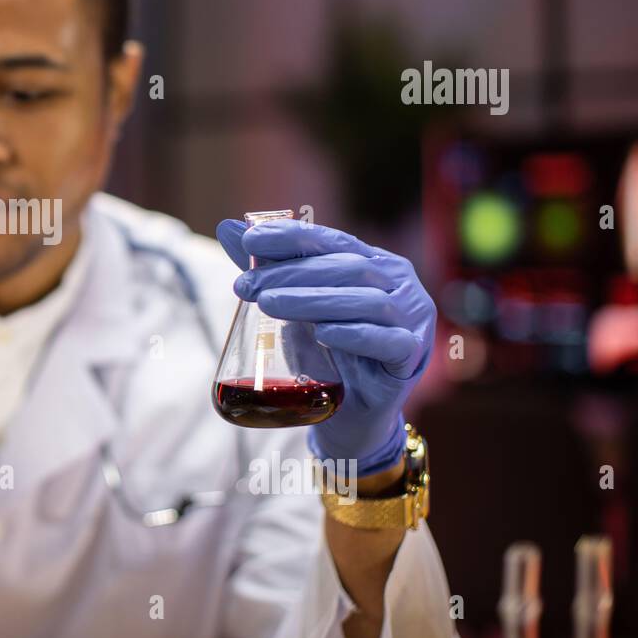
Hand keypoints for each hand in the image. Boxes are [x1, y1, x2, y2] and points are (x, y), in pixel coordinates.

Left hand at [216, 218, 435, 474]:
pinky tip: (324, 334)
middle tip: (245, 286)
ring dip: (314, 301)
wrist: (353, 410)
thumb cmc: (326, 348)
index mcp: (372, 261)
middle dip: (290, 274)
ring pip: (365, 301)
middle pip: (345, 268)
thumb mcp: (295, 306)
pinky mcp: (411, 356)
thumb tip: (226, 227)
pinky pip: (387, 342)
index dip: (291, 237)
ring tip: (269, 305)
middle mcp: (397, 282)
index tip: (249, 240)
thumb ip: (268, 268)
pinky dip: (355, 336)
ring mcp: (410, 318)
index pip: (330, 240)